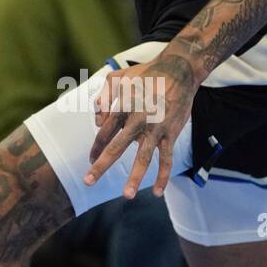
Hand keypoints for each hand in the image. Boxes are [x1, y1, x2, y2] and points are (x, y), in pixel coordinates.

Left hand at [85, 51, 197, 198]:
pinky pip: (167, 159)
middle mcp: (136, 120)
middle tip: (87, 181)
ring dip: (135, 178)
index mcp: (122, 108)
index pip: (103, 133)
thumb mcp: (118, 78)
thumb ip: (103, 97)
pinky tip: (158, 192)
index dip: (95, 148)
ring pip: (143, 158)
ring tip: (127, 196)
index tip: (90, 160)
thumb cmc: (145, 74)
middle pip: (115, 147)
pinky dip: (163, 176)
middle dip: (101, 165)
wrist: (178, 71)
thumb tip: (98, 121)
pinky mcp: (170, 133)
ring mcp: (155, 129)